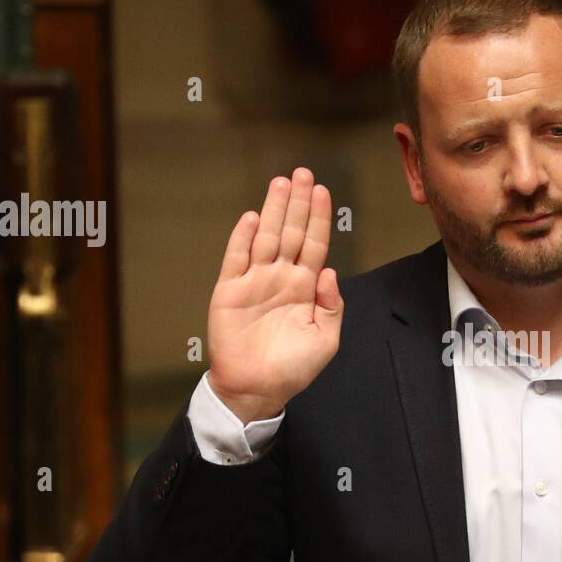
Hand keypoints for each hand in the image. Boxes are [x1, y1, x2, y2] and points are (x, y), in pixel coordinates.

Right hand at [207, 168, 342, 422]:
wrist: (256, 389)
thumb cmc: (293, 368)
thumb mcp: (325, 340)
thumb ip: (331, 306)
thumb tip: (330, 272)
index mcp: (305, 288)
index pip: (314, 244)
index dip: (318, 218)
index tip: (323, 191)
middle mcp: (281, 278)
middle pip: (291, 232)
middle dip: (297, 203)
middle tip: (303, 173)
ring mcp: (255, 282)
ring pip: (266, 238)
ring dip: (273, 211)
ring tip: (280, 183)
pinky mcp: (229, 291)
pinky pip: (236, 259)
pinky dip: (243, 238)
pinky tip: (253, 218)